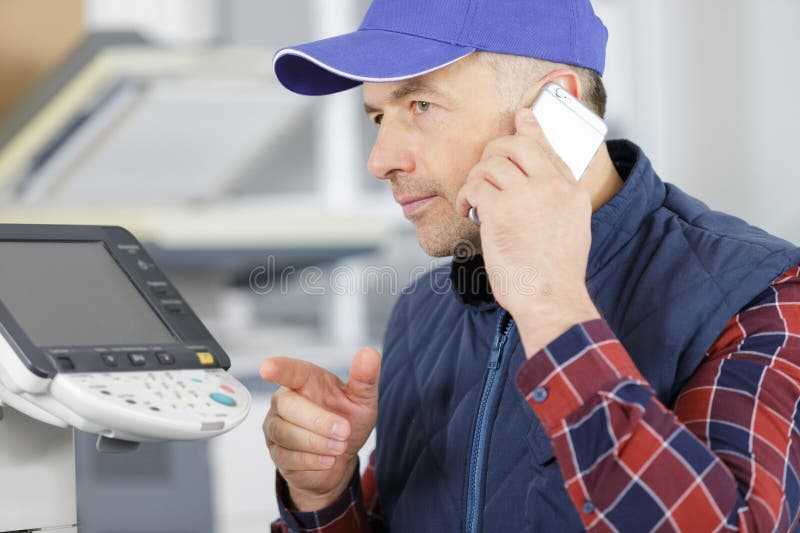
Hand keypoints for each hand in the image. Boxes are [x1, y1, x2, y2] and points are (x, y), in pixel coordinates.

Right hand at [260, 348, 379, 510]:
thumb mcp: (363, 400)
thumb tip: (370, 353)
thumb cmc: (348, 420)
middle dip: (319, 421)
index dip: (279, 369)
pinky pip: (287, 456)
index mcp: (305, 380)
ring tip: (340, 446)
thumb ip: (365, 378)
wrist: (342, 457)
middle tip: (345, 431)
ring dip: (317, 442)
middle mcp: (285, 400)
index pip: (289, 371)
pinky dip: (312, 460)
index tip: (266, 368)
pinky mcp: (276, 453)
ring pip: (285, 433)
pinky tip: (329, 460)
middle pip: (289, 406)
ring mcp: (276, 426)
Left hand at [455, 108, 599, 351]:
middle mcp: (552, 186)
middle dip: (494, 150)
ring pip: (491, 163)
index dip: (529, 130)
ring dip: (476, 178)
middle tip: (484, 169)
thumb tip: (538, 180)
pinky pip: (475, 185)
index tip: (520, 118)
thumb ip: (556, 198)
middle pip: (516, 144)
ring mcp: (527, 195)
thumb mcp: (570, 227)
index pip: (548, 146)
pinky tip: (467, 209)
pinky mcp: (501, 210)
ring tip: (474, 199)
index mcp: (571, 190)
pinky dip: (466, 196)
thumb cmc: (554, 273)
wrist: (551, 298)